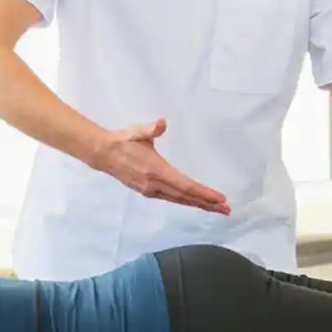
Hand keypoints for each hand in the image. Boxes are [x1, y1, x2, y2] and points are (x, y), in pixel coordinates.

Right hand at [94, 118, 230, 215]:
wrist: (104, 153)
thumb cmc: (124, 140)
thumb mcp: (137, 131)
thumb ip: (150, 128)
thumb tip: (161, 122)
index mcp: (156, 170)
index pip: (185, 185)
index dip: (203, 193)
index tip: (220, 198)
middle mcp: (155, 184)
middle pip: (186, 197)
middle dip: (207, 203)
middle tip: (227, 209)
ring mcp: (151, 190)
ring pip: (180, 200)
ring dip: (199, 204)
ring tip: (217, 208)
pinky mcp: (148, 191)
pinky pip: (172, 199)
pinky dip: (187, 201)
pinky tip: (195, 202)